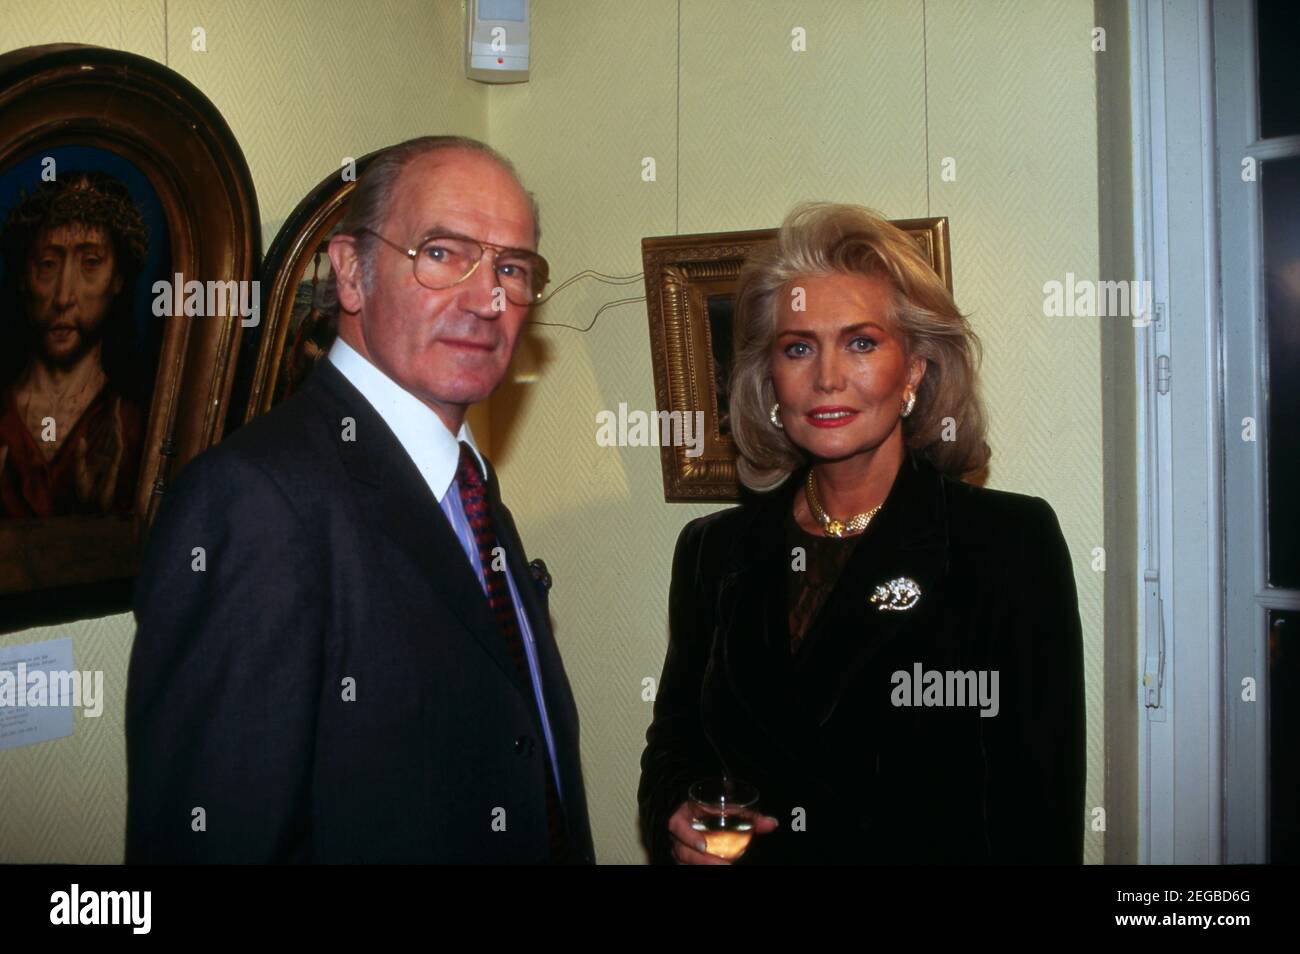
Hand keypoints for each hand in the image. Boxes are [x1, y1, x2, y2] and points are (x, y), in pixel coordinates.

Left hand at [74, 395, 124, 511]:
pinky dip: (116, 439)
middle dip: (114, 415)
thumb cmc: (85, 489)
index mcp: (100, 454)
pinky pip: (116, 450)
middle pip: (112, 431)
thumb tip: (82, 438)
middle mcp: (108, 455)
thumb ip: (80, 453)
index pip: (105, 432)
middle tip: (116, 399)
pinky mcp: (113, 467)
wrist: (90, 505)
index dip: (108, 419)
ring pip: (116, 438)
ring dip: (116, 425)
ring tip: (116, 410)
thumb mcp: (78, 468)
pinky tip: (115, 430)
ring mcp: (112, 460)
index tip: (111, 404)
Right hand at [667, 801, 777, 864]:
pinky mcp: (684, 859)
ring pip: (683, 860)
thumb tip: (772, 823)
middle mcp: (677, 835)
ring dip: (703, 865)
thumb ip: (749, 817)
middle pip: (681, 850)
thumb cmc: (709, 811)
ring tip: (724, 867)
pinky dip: (701, 866)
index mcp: (683, 816)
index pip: (676, 825)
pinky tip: (716, 866)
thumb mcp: (726, 809)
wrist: (695, 817)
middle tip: (724, 864)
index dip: (687, 836)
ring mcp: (679, 849)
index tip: (704, 845)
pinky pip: (687, 865)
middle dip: (701, 860)